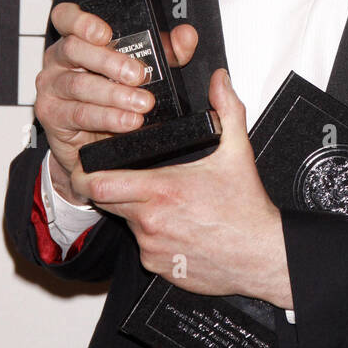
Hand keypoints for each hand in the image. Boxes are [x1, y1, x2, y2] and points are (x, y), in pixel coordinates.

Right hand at [33, 2, 198, 205]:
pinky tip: (127, 121)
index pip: (66, 17)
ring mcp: (52, 88)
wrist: (98, 144)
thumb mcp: (147, 69)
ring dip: (114, 94)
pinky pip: (78, 113)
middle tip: (139, 75)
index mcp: (78, 40)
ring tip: (141, 103)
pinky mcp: (52, 116)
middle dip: (109, 60)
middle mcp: (60, 60)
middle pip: (74, 49)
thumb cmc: (117, 97)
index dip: (81, 21)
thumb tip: (185, 36)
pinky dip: (107, 117)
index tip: (105, 33)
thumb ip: (167, 51)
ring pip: (78, 84)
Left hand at [71, 69, 292, 308]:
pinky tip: (177, 227)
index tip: (87, 166)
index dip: (86, 174)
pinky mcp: (158, 267)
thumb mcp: (238, 152)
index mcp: (161, 191)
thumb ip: (226, 109)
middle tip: (127, 178)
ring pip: (127, 224)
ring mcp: (152, 249)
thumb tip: (220, 80)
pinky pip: (145, 249)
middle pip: (106, 202)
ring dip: (136, 213)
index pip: (99, 184)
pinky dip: (153, 237)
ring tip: (166, 203)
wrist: (262, 255)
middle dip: (110, 188)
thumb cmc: (247, 209)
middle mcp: (150, 222)